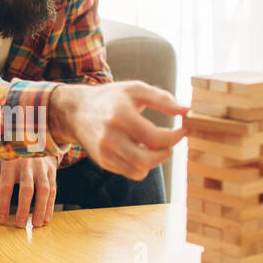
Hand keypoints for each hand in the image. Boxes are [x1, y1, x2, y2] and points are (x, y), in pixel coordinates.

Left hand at [0, 156, 57, 226]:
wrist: (33, 135)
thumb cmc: (13, 153)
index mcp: (9, 163)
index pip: (5, 186)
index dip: (3, 205)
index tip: (1, 220)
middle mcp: (26, 164)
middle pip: (26, 189)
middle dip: (24, 208)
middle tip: (20, 225)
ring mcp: (40, 167)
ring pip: (43, 190)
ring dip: (40, 209)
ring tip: (36, 224)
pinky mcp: (51, 170)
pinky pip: (53, 189)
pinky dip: (50, 205)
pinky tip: (46, 218)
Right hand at [47, 81, 187, 179]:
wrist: (76, 111)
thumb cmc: (110, 98)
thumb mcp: (135, 89)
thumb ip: (162, 98)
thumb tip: (186, 110)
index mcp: (120, 116)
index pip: (154, 137)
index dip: (175, 137)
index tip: (184, 130)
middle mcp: (109, 137)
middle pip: (146, 160)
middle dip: (165, 153)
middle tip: (170, 143)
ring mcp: (104, 152)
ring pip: (139, 171)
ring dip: (154, 161)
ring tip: (156, 147)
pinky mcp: (103, 162)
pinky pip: (129, 172)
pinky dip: (142, 165)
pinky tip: (142, 150)